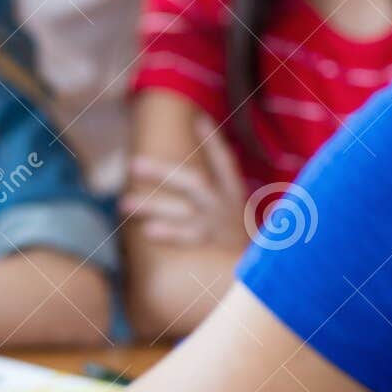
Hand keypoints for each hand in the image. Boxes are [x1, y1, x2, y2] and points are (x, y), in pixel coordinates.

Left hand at [123, 115, 249, 250]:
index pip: (225, 162)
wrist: (268, 272)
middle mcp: (227, 207)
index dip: (212, 140)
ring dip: (153, 206)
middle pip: (195, 183)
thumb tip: (198, 144)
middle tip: (133, 164)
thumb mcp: (235, 209)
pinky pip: (190, 238)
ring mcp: (220, 227)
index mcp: (234, 194)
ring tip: (123, 203)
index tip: (198, 119)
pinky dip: (170, 234)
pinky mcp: (216, 247)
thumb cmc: (241, 238)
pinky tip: (148, 231)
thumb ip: (218, 184)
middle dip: (162, 172)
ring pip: (185, 211)